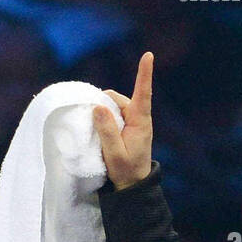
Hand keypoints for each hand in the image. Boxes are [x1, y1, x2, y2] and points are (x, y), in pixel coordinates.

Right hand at [93, 51, 153, 190]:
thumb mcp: (114, 154)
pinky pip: (112, 114)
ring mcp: (132, 122)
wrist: (133, 185)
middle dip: (104, 103)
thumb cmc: (125, 171)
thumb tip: (98, 106)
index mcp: (140, 122)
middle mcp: (138, 117)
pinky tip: (99, 130)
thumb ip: (107, 131)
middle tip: (93, 123)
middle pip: (119, 98)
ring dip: (102, 112)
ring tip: (97, 132)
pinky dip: (104, 118)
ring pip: (113, 106)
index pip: (143, 94)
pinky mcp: (126, 127)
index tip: (148, 55)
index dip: (144, 74)